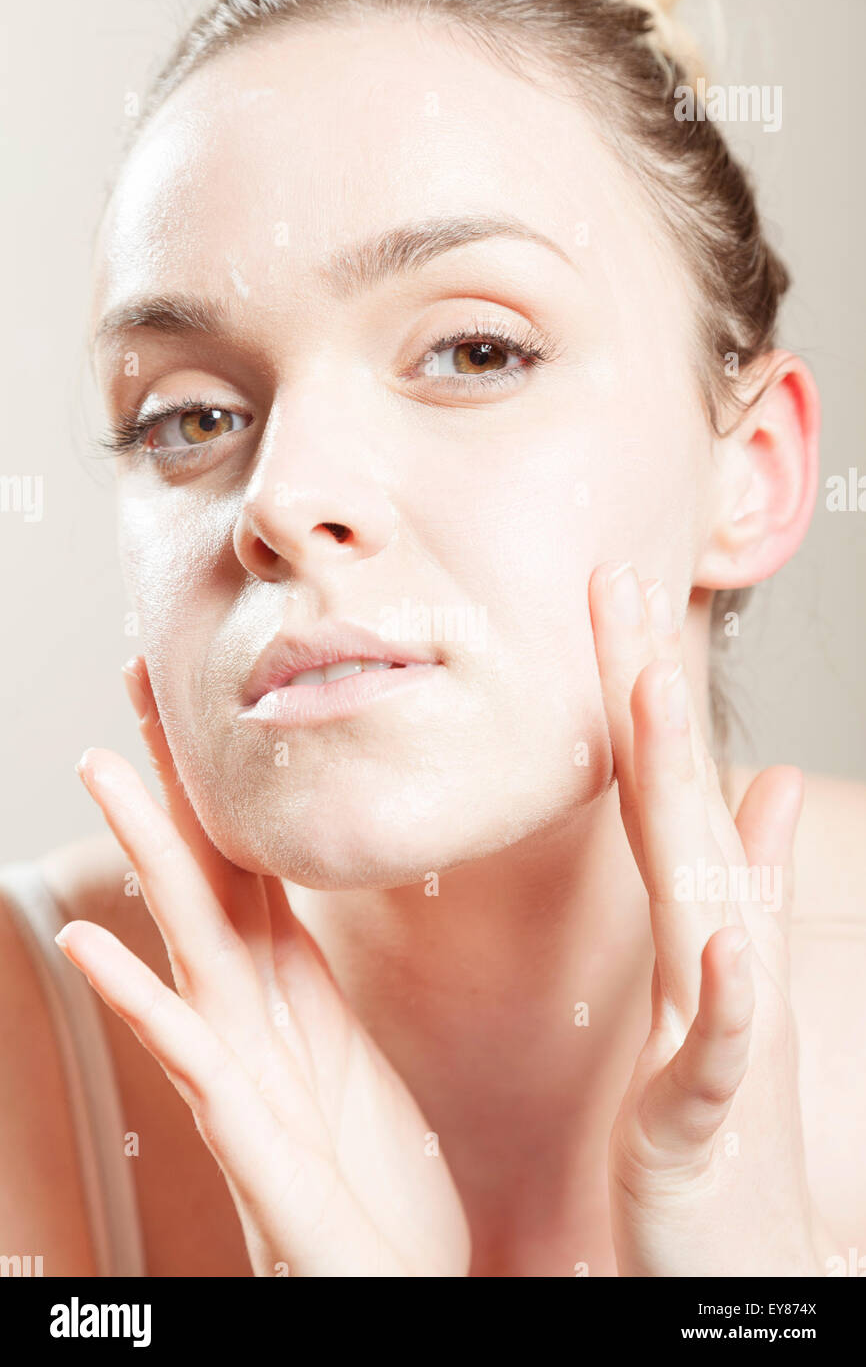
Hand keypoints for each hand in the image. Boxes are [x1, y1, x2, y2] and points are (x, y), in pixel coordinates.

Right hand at [56, 656, 469, 1277]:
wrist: (389, 1281)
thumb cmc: (365, 1173)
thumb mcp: (342, 1047)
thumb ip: (304, 975)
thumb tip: (287, 903)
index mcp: (288, 986)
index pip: (246, 855)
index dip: (221, 776)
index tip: (197, 696)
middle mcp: (252, 1014)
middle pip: (205, 871)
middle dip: (169, 777)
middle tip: (136, 680)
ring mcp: (240, 1069)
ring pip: (185, 940)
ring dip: (145, 855)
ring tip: (100, 771)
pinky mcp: (248, 1137)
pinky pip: (191, 1058)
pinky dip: (142, 1003)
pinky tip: (97, 950)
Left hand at [588, 562, 819, 1275]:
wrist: (746, 1270)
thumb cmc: (723, 1125)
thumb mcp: (721, 983)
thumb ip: (752, 878)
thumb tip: (769, 780)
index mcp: (701, 923)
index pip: (661, 784)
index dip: (637, 688)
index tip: (608, 593)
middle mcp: (715, 953)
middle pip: (678, 803)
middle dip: (649, 693)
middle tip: (619, 582)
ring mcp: (716, 1026)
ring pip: (700, 889)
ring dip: (684, 790)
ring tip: (658, 695)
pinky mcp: (704, 1114)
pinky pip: (718, 1044)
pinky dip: (724, 990)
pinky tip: (722, 937)